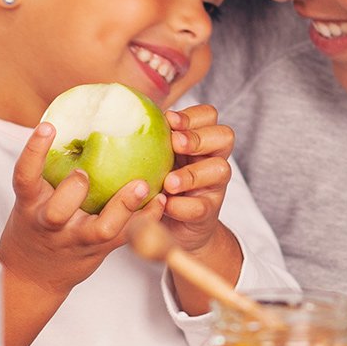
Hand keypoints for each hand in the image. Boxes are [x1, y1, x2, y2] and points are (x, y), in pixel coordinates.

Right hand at [0, 122, 165, 299]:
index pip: (25, 176)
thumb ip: (48, 170)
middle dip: (73, 189)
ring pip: (100, 229)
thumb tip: (76, 118)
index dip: (34, 152)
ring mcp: (75, 240)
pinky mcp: (98, 252)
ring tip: (142, 184)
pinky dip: (145, 218)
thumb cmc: (36, 223)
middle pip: (57, 212)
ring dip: (122, 206)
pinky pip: (125, 236)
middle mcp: (49, 224)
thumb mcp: (32, 198)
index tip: (47, 126)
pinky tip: (160, 199)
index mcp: (30, 205)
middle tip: (86, 171)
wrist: (31, 275)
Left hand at [160, 106, 234, 253]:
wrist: (168, 230)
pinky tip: (164, 204)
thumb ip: (148, 142)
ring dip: (192, 173)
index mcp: (199, 140)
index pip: (209, 115)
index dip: (193, 115)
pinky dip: (181, 205)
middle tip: (174, 144)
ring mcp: (214, 186)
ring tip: (168, 182)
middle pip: (224, 136)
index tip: (168, 120)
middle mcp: (212, 158)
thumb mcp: (153, 160)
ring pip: (221, 169)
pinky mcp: (209, 212)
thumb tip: (122, 118)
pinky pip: (202, 205)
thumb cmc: (157, 186)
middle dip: (198, 138)